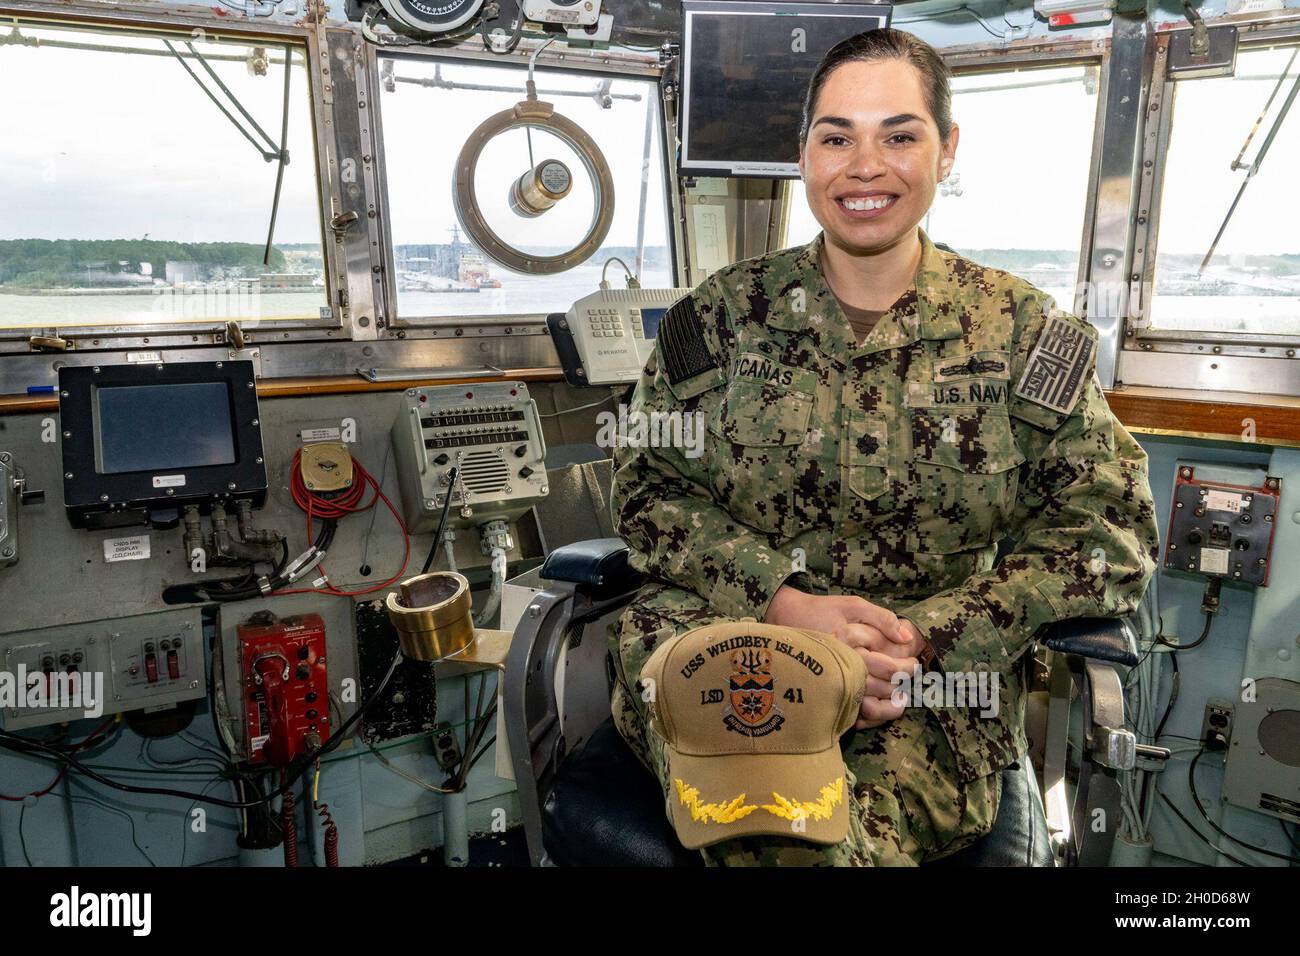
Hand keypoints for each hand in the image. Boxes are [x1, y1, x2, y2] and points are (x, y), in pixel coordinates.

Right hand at [763, 586, 924, 729]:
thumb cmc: (822, 610)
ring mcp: (832, 686)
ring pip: (869, 710)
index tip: (914, 662)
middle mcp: (839, 670)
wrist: (786, 620)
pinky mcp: (827, 697)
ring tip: (901, 698)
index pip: (889, 667)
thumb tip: (906, 637)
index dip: (907, 667)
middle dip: (903, 684)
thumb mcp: (852, 605)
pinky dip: (871, 718)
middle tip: (911, 677)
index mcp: (849, 649)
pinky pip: (854, 718)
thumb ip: (881, 618)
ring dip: (889, 708)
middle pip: (881, 689)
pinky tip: (881, 706)